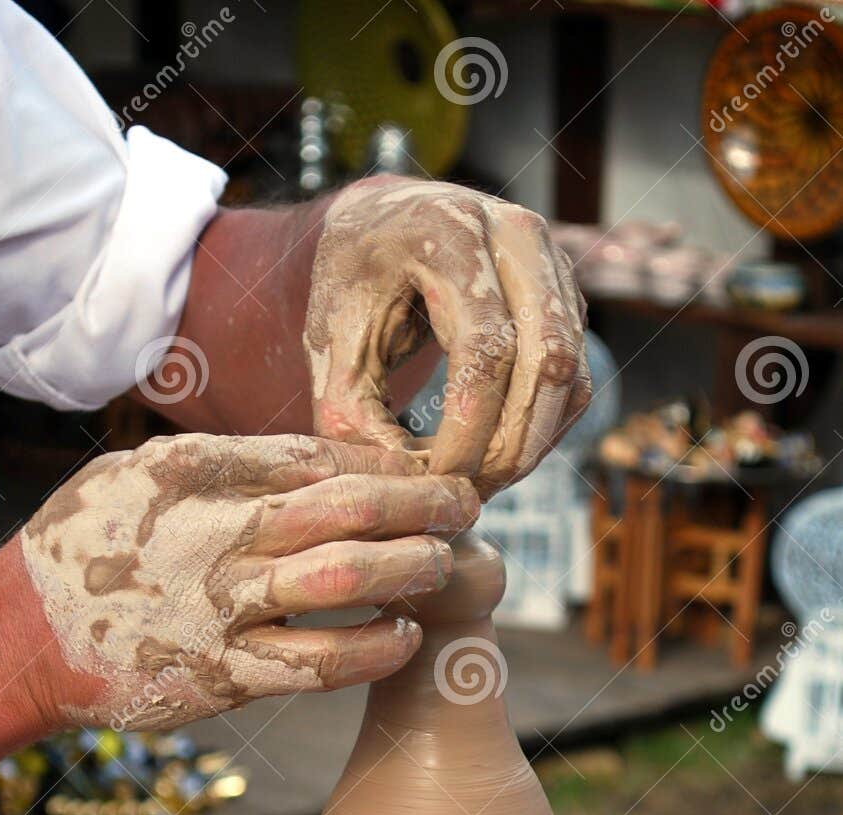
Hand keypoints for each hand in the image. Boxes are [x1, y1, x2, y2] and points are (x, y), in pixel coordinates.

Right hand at [18, 433, 478, 731]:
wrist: (19, 638)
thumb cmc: (81, 548)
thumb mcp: (134, 474)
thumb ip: (217, 462)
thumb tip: (312, 457)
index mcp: (191, 472)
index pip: (312, 454)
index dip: (380, 460)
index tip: (417, 464)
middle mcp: (212, 534)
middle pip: (346, 507)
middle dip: (421, 502)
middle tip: (466, 502)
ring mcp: (220, 607)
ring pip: (345, 579)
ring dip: (411, 568)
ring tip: (446, 563)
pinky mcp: (223, 675)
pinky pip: (320, 664)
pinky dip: (373, 649)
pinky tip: (404, 637)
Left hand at [304, 179, 590, 498]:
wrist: (384, 225)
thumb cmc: (353, 283)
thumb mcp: (331, 344)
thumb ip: (353, 415)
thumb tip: (411, 487)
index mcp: (451, 231)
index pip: (485, 348)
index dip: (468, 428)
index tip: (437, 480)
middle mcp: (516, 233)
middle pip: (546, 360)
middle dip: (509, 445)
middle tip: (467, 495)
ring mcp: (553, 261)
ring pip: (572, 373)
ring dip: (531, 443)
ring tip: (482, 482)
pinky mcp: (568, 295)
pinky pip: (578, 377)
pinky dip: (544, 429)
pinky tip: (501, 457)